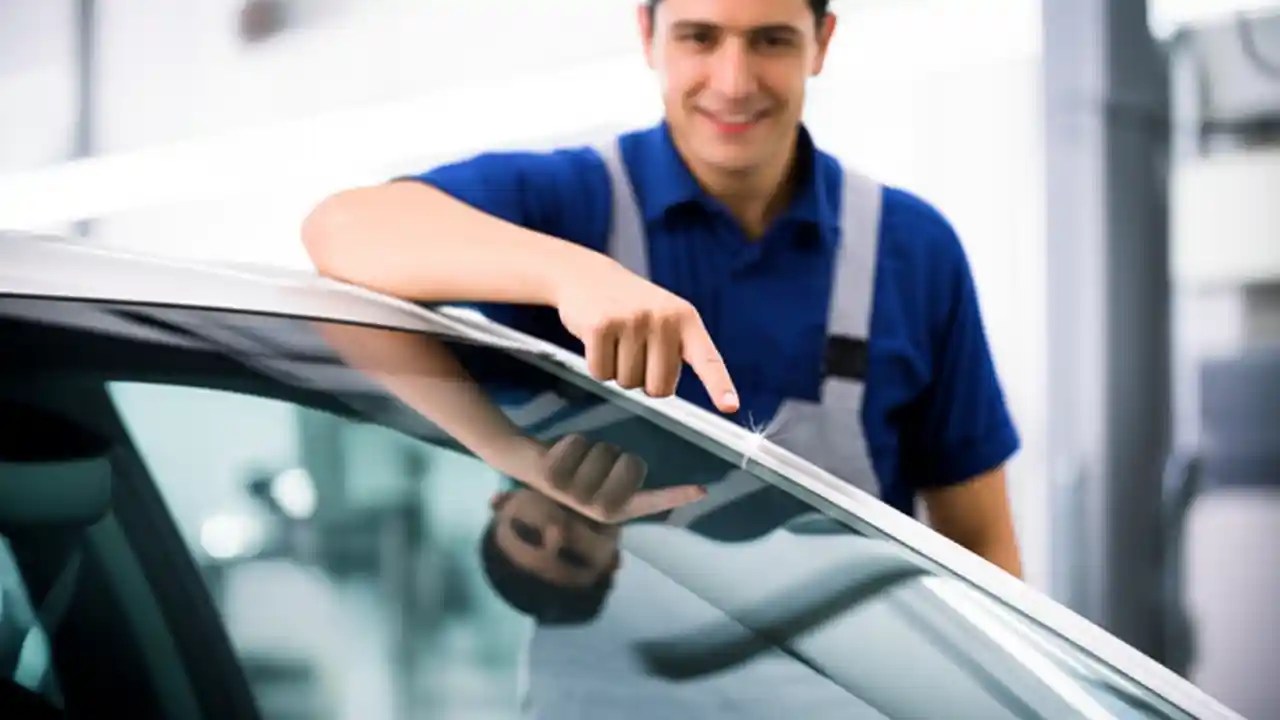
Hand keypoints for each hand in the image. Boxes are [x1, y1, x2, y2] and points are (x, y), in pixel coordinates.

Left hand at [484, 434, 705, 523]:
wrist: (528, 466)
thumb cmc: (575, 468)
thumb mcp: (602, 474)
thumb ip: (624, 475)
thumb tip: (656, 474)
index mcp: (614, 510)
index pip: (651, 501)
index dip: (676, 495)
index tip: (701, 490)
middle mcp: (596, 510)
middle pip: (632, 463)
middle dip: (615, 453)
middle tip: (593, 463)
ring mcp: (574, 497)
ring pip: (603, 450)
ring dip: (588, 446)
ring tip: (572, 461)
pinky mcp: (552, 480)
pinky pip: (577, 443)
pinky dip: (568, 441)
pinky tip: (555, 456)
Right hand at [554, 254, 739, 413]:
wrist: (585, 274)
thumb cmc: (629, 305)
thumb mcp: (663, 316)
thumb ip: (676, 349)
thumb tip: (667, 390)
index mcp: (685, 318)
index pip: (707, 359)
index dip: (719, 385)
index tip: (730, 406)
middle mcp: (662, 318)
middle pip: (659, 389)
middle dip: (644, 380)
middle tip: (634, 351)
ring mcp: (631, 321)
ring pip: (628, 383)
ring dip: (618, 370)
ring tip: (615, 340)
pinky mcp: (600, 326)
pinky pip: (601, 373)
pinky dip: (596, 365)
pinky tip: (597, 340)